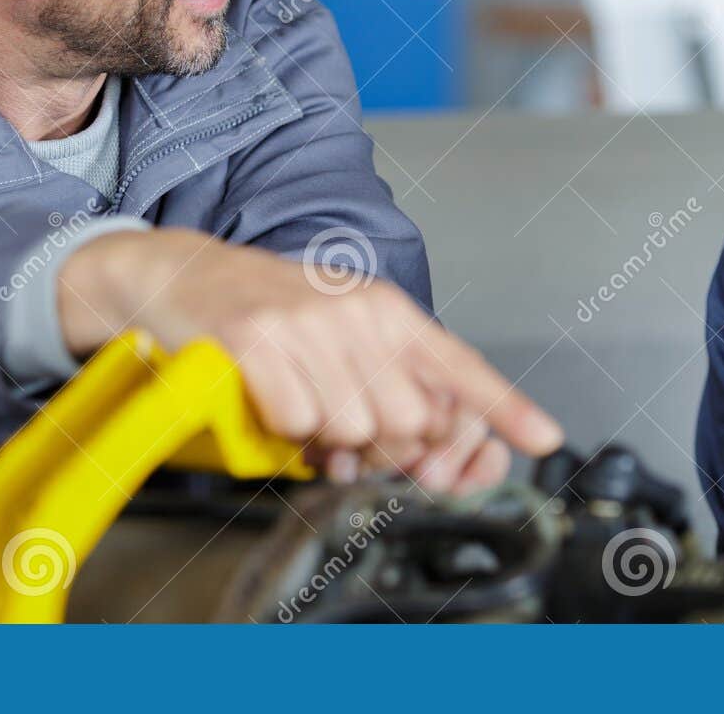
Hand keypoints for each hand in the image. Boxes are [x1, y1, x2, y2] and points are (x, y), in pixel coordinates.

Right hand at [57, 228, 561, 478]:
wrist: (179, 277)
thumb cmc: (266, 314)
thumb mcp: (339, 333)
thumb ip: (387, 380)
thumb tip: (426, 441)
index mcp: (384, 310)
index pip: (459, 364)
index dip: (505, 406)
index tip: (543, 438)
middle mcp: (355, 312)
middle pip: (407, 421)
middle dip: (376, 446)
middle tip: (338, 431)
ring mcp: (306, 325)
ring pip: (352, 428)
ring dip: (322, 438)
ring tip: (297, 406)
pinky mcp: (256, 342)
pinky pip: (297, 422)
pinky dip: (281, 429)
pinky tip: (267, 399)